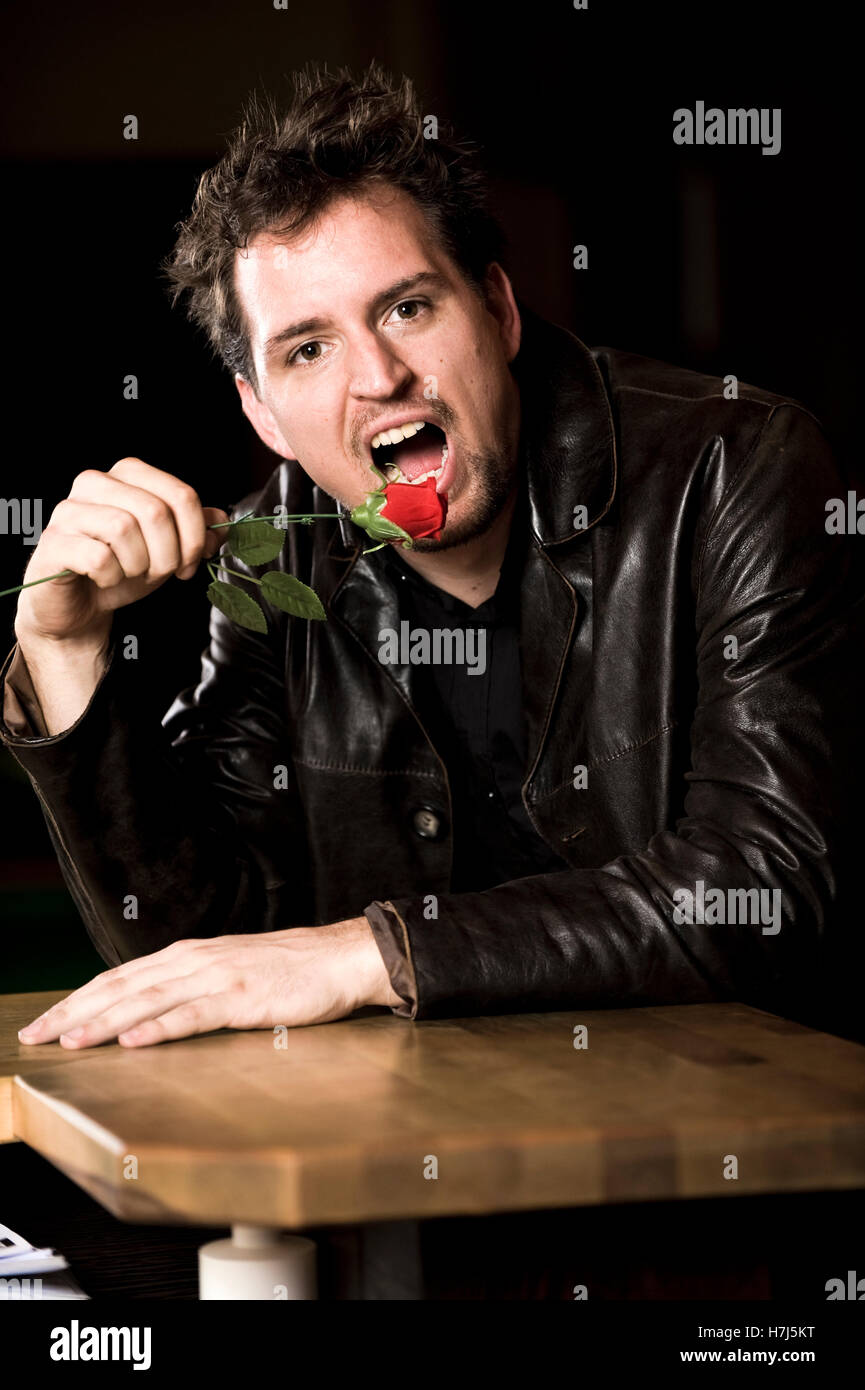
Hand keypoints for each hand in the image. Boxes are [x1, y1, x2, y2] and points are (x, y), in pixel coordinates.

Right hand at [15, 457, 228, 649]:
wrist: (79, 606)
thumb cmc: (122, 569)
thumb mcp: (169, 549)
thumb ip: (196, 531)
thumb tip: (222, 521)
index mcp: (127, 475)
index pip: (180, 494)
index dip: (195, 535)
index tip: (191, 563)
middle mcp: (95, 483)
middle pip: (155, 511)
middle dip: (170, 554)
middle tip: (162, 573)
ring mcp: (69, 511)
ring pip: (124, 529)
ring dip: (139, 565)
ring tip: (130, 573)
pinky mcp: (54, 542)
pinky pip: (99, 557)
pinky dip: (111, 577)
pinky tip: (105, 579)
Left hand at [17, 918, 401, 1049]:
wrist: (341, 957)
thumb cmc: (290, 969)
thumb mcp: (231, 970)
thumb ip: (193, 984)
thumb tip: (151, 1008)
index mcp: (190, 955)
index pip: (121, 978)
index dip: (80, 999)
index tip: (45, 1022)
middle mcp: (196, 961)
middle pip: (123, 987)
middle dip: (75, 1012)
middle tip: (37, 1036)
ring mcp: (219, 977)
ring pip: (149, 1001)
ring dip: (105, 1022)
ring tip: (71, 1041)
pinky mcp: (243, 998)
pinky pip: (194, 1015)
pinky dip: (160, 1028)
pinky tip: (134, 1042)